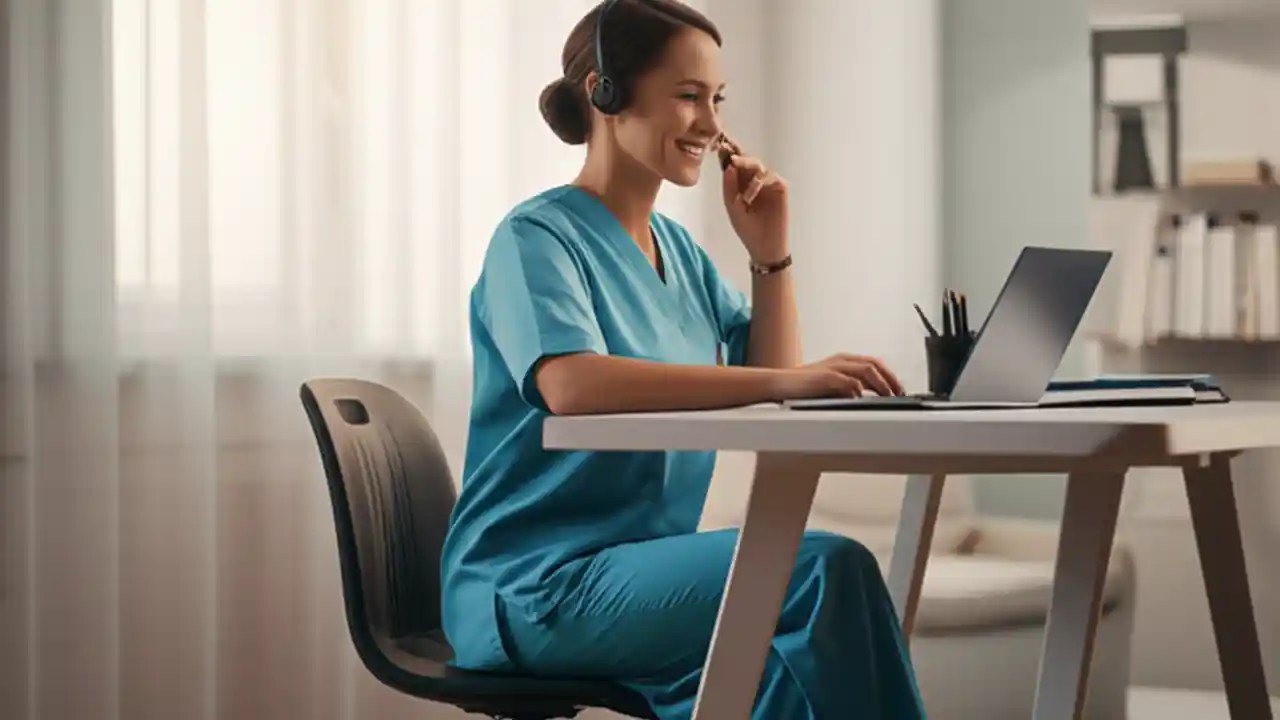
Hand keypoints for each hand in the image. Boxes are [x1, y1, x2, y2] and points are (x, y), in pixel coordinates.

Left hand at [718, 134, 788, 263]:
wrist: (764, 246)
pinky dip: (759, 183)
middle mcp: (754, 179)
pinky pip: (771, 177)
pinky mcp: (781, 188)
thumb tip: (729, 166)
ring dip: (747, 168)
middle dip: (738, 156)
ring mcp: (768, 182)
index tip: (719, 146)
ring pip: (758, 165)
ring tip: (736, 173)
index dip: (728, 154)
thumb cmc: (747, 229)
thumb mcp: (732, 207)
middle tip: (729, 155)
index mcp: (741, 183)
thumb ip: (729, 187)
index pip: (735, 164)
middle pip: (747, 159)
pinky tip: (750, 195)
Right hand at [769, 354, 905, 399]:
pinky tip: (865, 400)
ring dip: (881, 384)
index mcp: (844, 361)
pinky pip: (849, 382)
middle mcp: (841, 361)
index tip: (899, 390)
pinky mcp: (825, 377)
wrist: (778, 384)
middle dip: (890, 379)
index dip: (889, 376)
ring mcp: (834, 367)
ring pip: (866, 370)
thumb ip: (849, 387)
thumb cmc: (802, 387)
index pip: (874, 363)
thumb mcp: (830, 384)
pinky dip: (860, 391)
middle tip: (900, 394)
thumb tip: (867, 396)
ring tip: (889, 397)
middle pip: (875, 364)